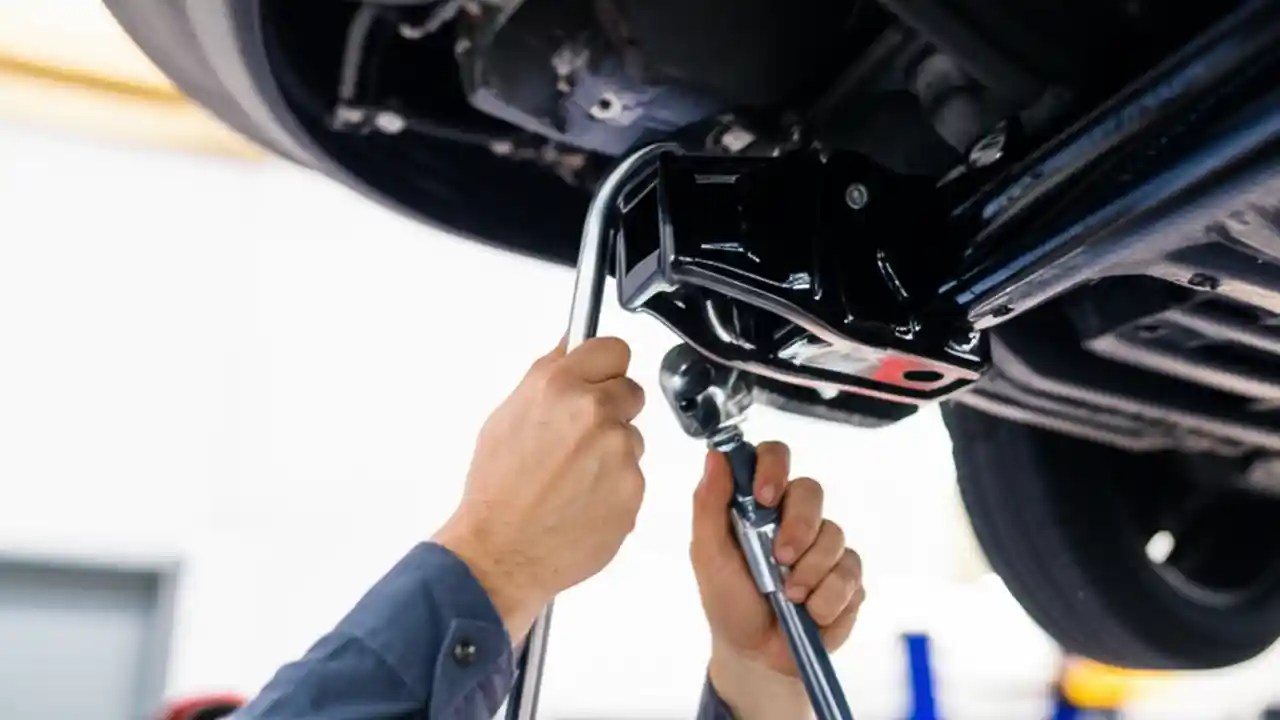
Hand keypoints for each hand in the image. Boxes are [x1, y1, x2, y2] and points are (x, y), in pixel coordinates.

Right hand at [434, 337, 645, 641]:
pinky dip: (616, 485)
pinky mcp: (634, 486)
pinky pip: (634, 474)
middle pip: (631, 391)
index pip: (613, 349)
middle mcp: (593, 412)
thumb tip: (571, 345)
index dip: (605, 367)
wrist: (501, 552)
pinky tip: (584, 499)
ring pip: (633, 436)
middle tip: (582, 438)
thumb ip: (548, 376)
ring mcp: (618, 450)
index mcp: (558, 385)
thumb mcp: (508, 416)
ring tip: (575, 477)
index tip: (600, 378)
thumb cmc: (497, 490)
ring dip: (614, 451)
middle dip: (612, 409)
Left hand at [691, 442, 863, 717]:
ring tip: (789, 597)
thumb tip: (715, 456)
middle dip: (798, 526)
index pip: (774, 457)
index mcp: (758, 503)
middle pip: (812, 490)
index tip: (764, 496)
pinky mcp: (848, 576)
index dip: (774, 467)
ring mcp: (824, 545)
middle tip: (780, 558)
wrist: (757, 655)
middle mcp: (794, 516)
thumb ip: (708, 505)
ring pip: (834, 534)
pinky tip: (810, 612)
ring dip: (808, 572)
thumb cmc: (729, 601)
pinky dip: (827, 597)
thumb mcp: (708, 555)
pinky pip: (850, 572)